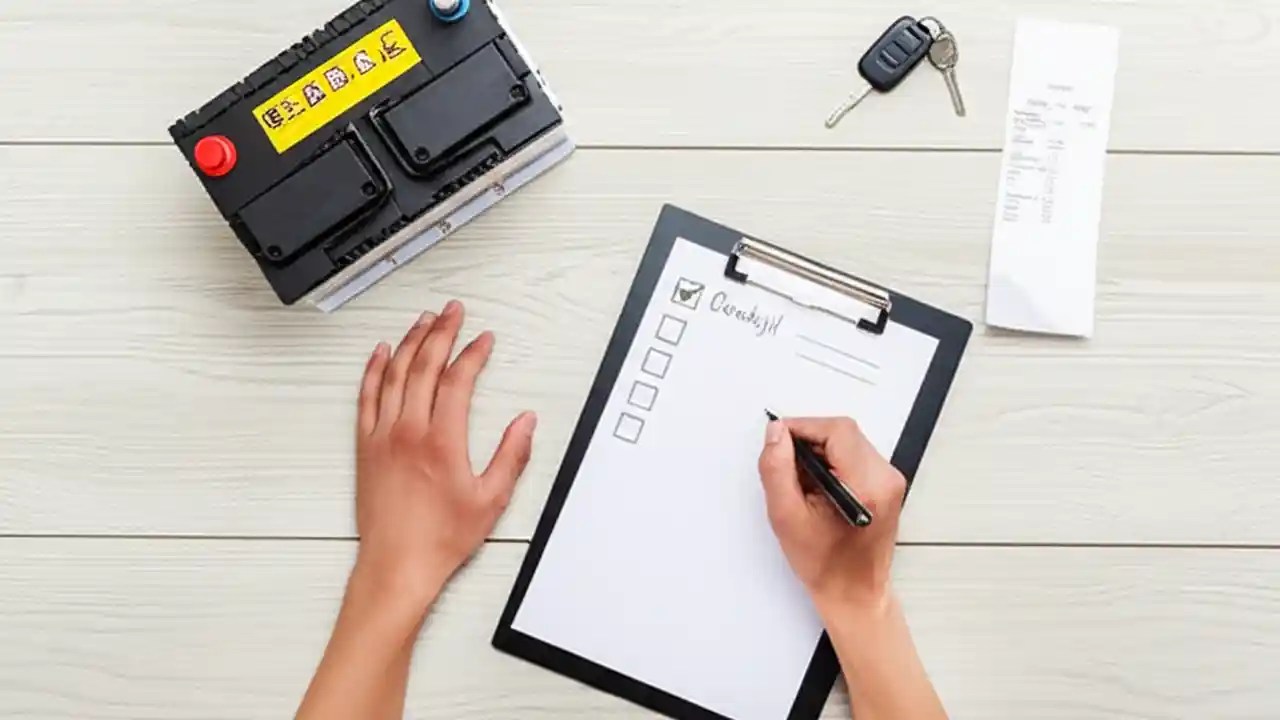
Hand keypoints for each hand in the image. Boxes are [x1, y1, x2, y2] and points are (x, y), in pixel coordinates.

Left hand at [353, 300, 536, 610]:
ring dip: (411, 342)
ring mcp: (382, 436)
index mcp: (442, 440)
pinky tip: (382, 353)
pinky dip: (374, 370)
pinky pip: (367, 397)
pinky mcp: (365, 447)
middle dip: (441, 332)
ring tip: (424, 321)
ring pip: (395, 374)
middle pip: (424, 367)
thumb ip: (512, 456)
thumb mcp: (492, 499)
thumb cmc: (441, 538)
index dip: (473, 354)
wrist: (397, 564)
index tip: (484, 340)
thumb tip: (525, 422)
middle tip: (453, 312)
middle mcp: (408, 431)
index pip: (458, 380)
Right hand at [757, 417, 905, 615]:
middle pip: (842, 433)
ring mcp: (889, 481)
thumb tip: (776, 434)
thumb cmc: (826, 565)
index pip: (836, 431)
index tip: (779, 439)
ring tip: (802, 482)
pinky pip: (854, 455)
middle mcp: (885, 479)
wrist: (854, 593)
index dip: (802, 427)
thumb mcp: (787, 517)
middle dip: (809, 441)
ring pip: (847, 442)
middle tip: (787, 465)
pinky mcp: (885, 484)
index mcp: (866, 486)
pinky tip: (817, 487)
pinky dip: (831, 463)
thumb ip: (777, 469)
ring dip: (820, 452)